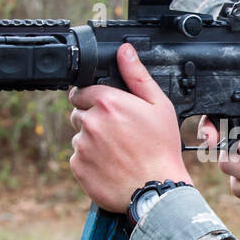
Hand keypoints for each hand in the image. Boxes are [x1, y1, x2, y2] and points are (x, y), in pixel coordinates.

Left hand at [68, 43, 191, 212]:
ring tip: (117, 152)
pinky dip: (90, 161)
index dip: (94, 99)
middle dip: (93, 119)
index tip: (108, 110)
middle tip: (118, 133)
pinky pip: (78, 158)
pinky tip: (110, 165)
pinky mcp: (78, 167)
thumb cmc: (161, 148)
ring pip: (79, 137)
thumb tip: (125, 50)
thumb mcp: (159, 105)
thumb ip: (137, 75)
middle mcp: (90, 121)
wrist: (157, 189)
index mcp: (108, 102)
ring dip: (92, 141)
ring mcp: (82, 145)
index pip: (82, 90)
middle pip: (79, 113)